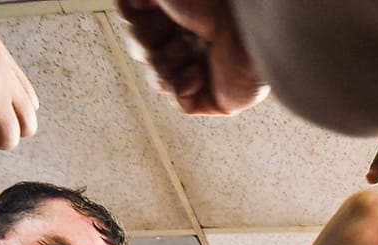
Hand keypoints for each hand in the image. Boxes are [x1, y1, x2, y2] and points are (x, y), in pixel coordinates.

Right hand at [117, 0, 265, 114]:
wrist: (246, 31)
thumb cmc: (213, 4)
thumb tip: (131, 5)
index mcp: (175, 12)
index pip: (132, 21)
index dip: (133, 19)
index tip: (146, 8)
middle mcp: (185, 38)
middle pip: (138, 50)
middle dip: (149, 40)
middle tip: (177, 31)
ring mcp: (197, 68)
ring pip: (155, 78)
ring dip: (167, 63)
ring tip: (193, 51)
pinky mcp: (209, 97)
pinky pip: (177, 102)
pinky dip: (182, 87)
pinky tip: (201, 74)